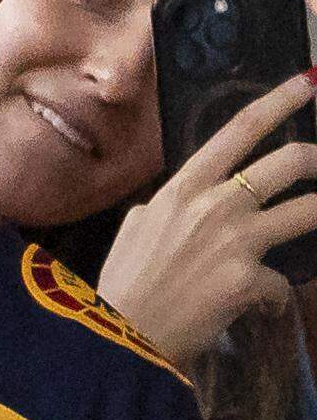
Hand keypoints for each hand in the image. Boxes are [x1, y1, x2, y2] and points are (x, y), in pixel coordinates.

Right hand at [95, 67, 316, 365]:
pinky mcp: (249, 279)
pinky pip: (281, 282)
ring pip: (306, 210)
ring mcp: (235, 240)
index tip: (307, 82)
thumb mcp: (136, 229)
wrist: (121, 337)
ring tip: (314, 222)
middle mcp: (213, 204)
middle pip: (288, 162)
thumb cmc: (123, 284)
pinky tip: (255, 309)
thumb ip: (166, 209)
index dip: (278, 101)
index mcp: (182, 188)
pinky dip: (272, 298)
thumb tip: (181, 204)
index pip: (238, 131)